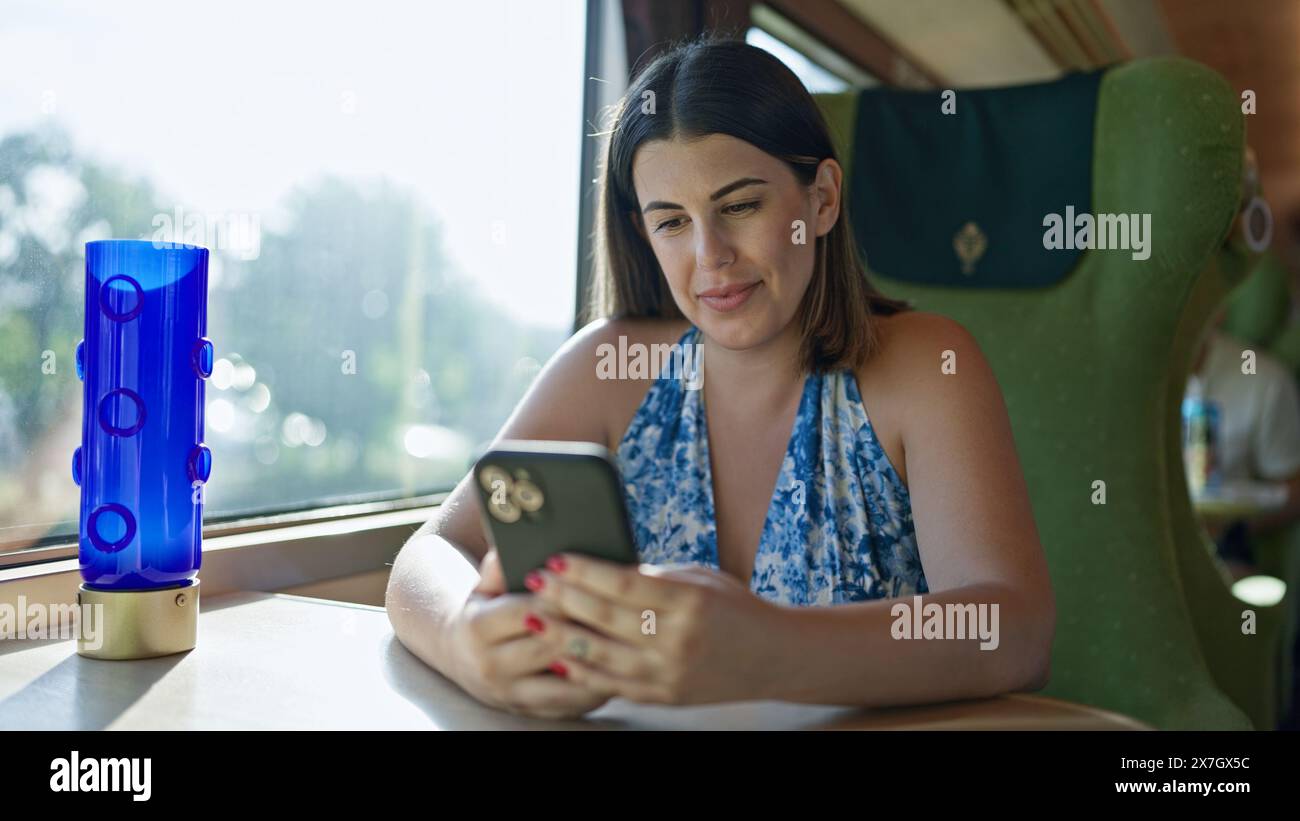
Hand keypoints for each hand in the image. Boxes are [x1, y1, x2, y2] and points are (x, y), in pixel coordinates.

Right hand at [444, 548, 611, 719]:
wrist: (461, 656)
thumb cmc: (486, 609)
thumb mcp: (484, 584)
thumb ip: (500, 563)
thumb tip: (519, 541)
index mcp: (479, 628)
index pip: (530, 609)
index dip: (566, 597)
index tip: (597, 583)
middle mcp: (492, 666)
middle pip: (553, 644)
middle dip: (590, 626)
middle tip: (627, 612)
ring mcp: (511, 693)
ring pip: (566, 680)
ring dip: (600, 660)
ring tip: (630, 640)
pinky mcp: (530, 711)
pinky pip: (571, 704)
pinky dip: (597, 687)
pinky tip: (619, 669)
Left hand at [524, 553, 782, 704]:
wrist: (774, 657)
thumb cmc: (735, 608)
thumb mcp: (700, 579)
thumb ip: (653, 578)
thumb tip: (601, 570)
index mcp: (690, 602)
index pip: (624, 586)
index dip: (585, 572)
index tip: (555, 559)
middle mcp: (679, 640)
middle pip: (606, 619)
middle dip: (563, 599)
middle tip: (533, 582)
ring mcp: (670, 673)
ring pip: (601, 655)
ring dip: (560, 635)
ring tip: (532, 618)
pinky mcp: (665, 697)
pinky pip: (613, 684)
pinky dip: (582, 669)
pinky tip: (559, 653)